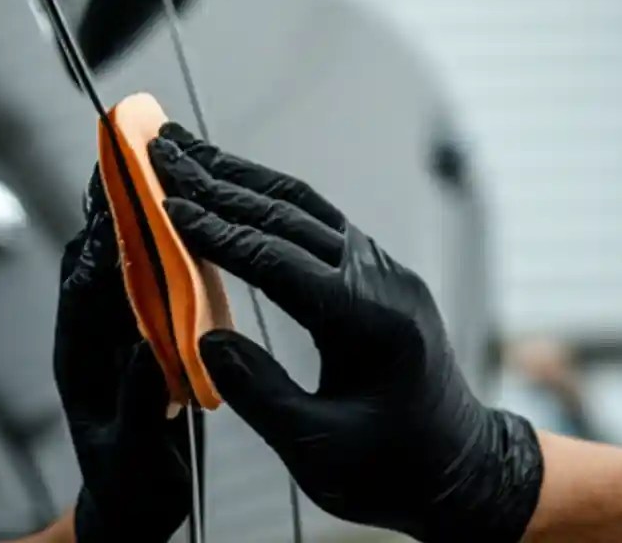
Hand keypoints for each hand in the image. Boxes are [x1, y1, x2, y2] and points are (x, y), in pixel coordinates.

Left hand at [54, 172, 189, 542]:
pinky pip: (152, 285)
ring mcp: (121, 335)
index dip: (100, 239)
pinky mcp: (148, 339)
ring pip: (123, 265)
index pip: (83, 286)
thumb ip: (137, 403)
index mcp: (80, 358)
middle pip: (96, 259)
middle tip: (128, 154)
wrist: (137, 510)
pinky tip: (188, 226)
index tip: (115, 196)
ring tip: (156, 171)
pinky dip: (165, 251)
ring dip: (136, 221)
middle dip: (110, 209)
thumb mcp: (134, 454)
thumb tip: (147, 348)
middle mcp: (96, 337)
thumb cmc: (130, 490)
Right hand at [149, 123, 543, 542]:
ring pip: (302, 206)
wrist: (462, 470)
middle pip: (287, 216)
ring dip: (240, 176)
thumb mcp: (319, 451)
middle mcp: (381, 280)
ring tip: (184, 149)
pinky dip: (266, 198)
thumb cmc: (393, 471)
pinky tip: (231, 185)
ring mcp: (382, 271)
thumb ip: (259, 395)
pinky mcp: (375, 274)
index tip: (162, 205)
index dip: (216, 232)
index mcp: (370, 321)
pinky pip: (316, 222)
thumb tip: (203, 341)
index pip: (279, 261)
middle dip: (217, 181)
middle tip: (158, 150)